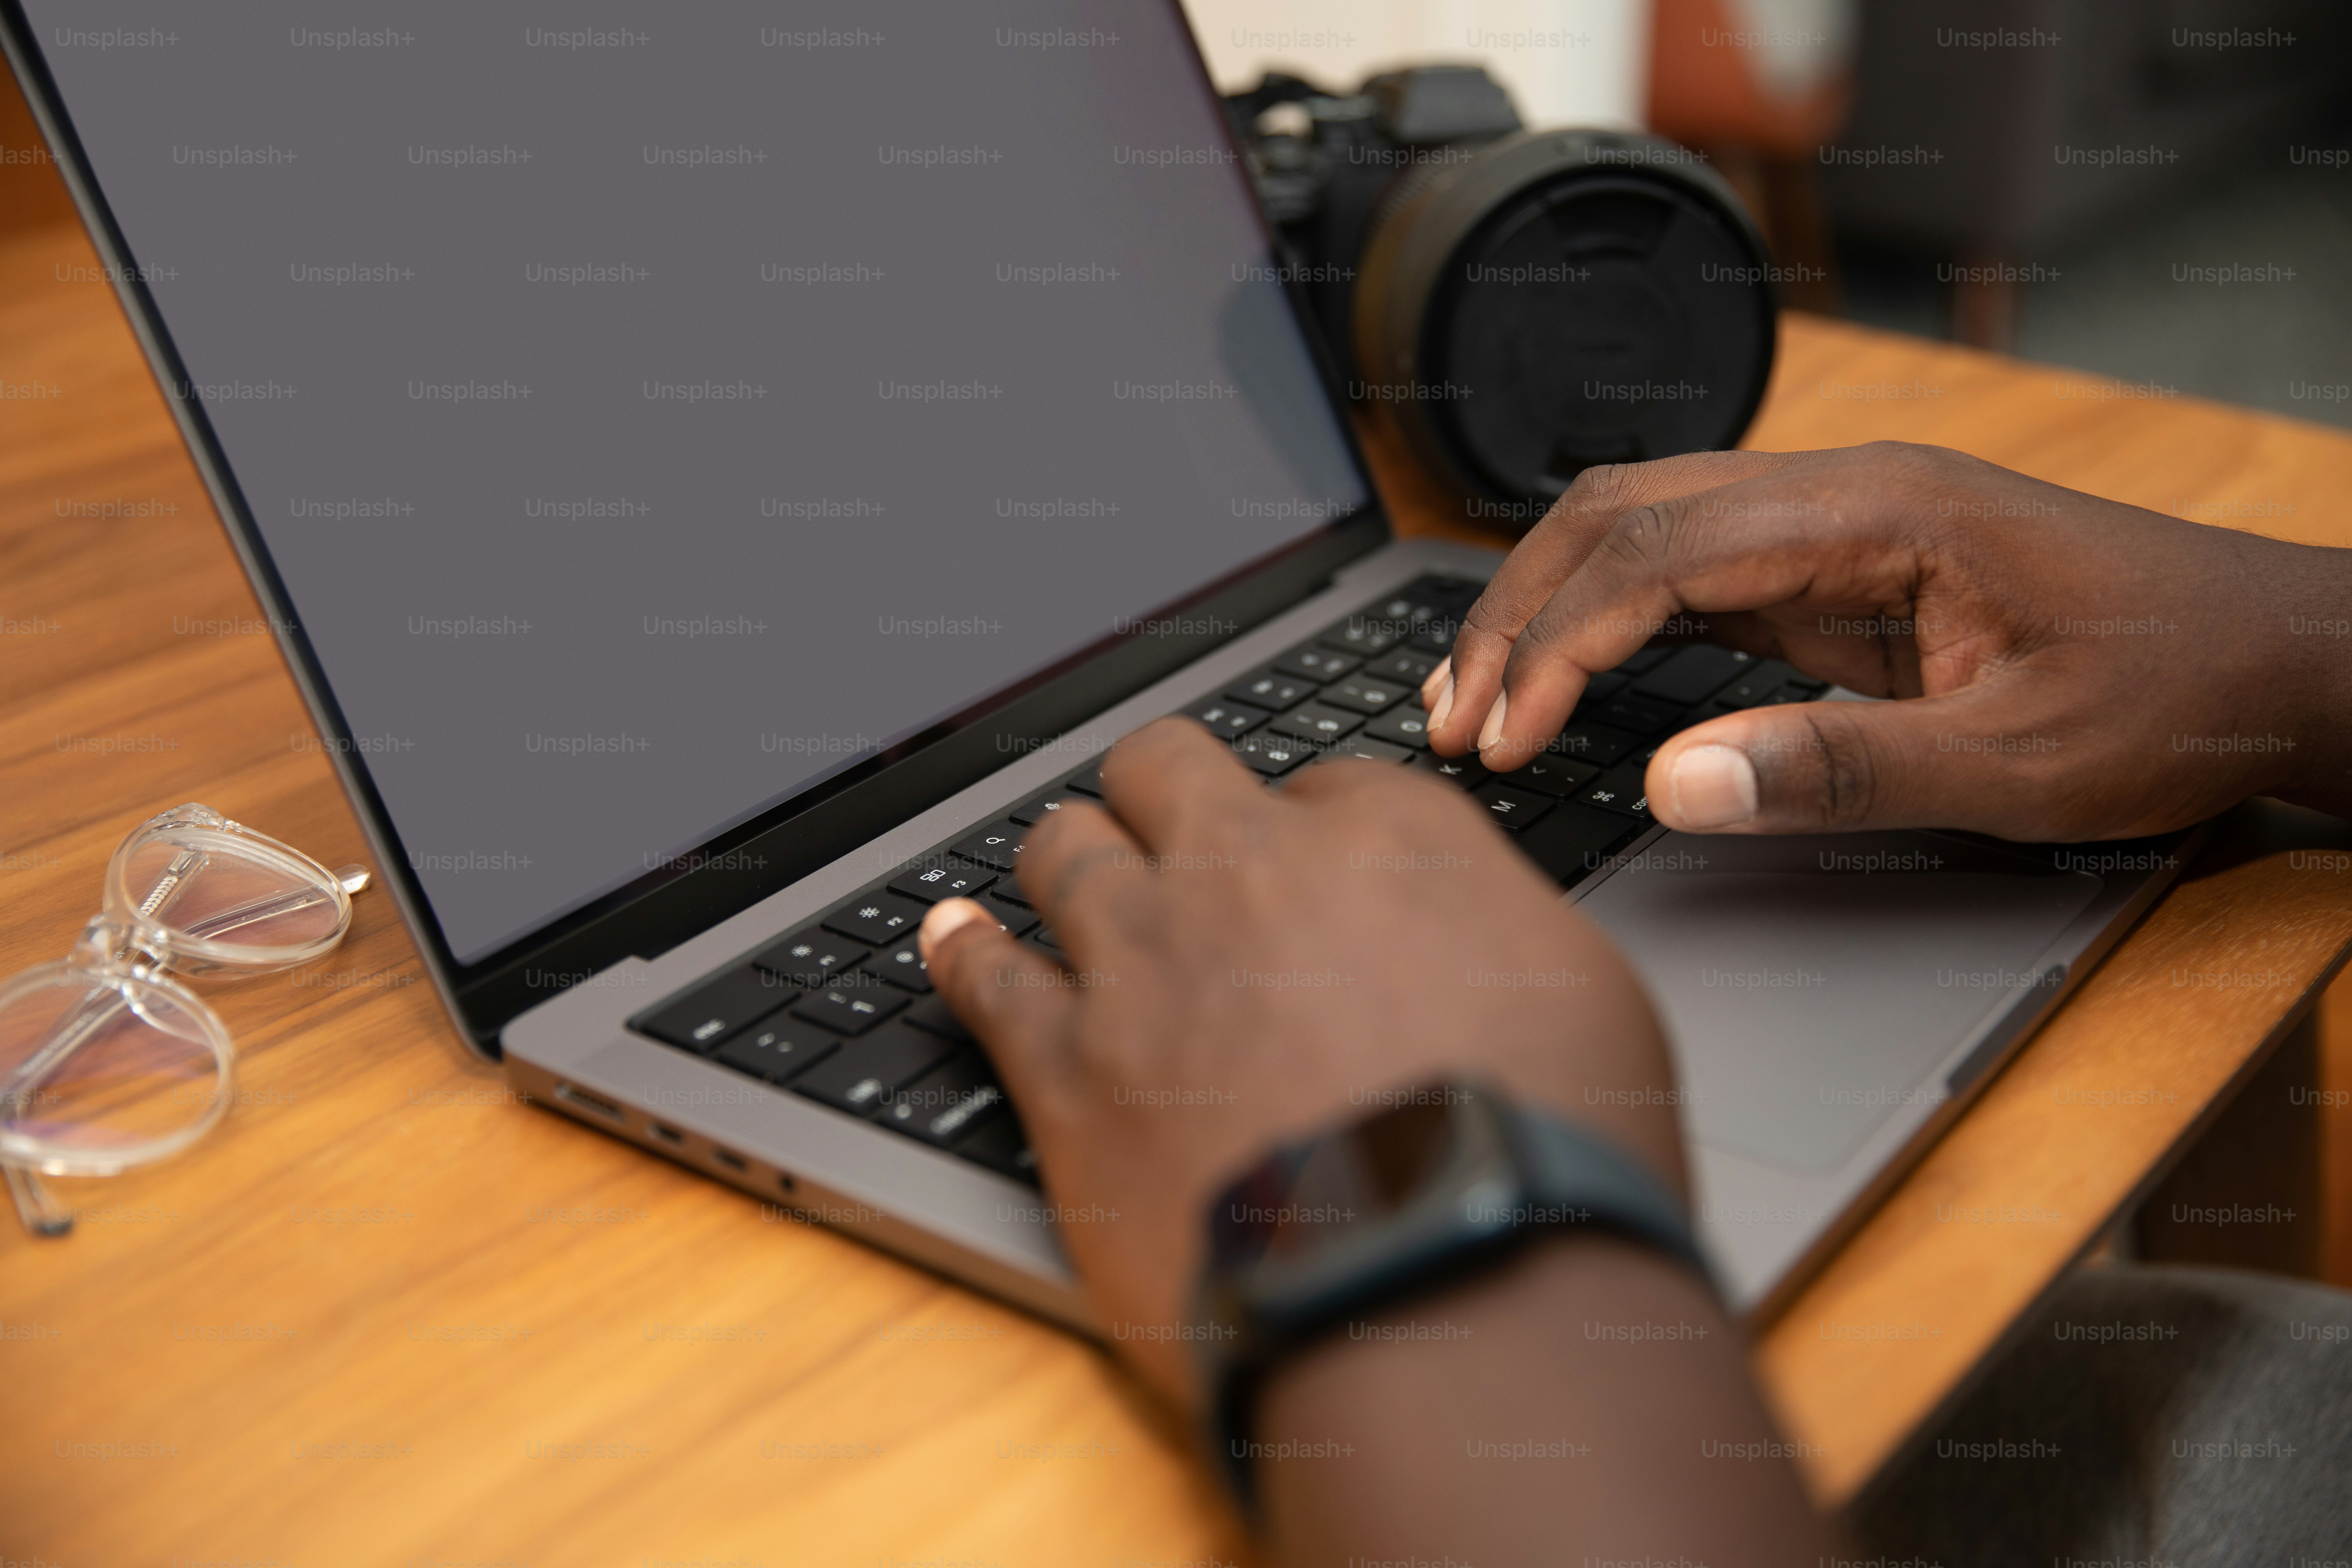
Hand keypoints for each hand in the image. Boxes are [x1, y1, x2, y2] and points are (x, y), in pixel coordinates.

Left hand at [914, 719, 1677, 1405]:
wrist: (1446, 1290)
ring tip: (1066, 873)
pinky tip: (949, 935)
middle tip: (1167, 834)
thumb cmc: (1545, 1155)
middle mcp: (1249, 873)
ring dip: (1072, 858)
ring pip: (1063, 849)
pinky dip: (962, 948)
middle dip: (1164, 794)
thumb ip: (1497, 928)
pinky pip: (985, 977)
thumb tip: (1461, 932)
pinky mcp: (1068, 1072)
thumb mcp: (1587, 997)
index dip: (1305, 824)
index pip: (1318, 780)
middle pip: (1164, 769)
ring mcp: (1144, 965)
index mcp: (1387, 838)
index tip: (1303, 868)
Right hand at [1422, 442, 2351, 839]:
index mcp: (1875, 510)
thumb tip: (1674, 784)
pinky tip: (1568, 681)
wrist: (2270, 660)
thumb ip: (1840, 768)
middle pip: (1623, 513)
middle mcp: (1841, 494)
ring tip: (1476, 696)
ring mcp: (1836, 527)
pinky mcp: (1839, 572)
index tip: (1501, 733)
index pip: (1659, 553)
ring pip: (1643, 530)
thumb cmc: (2168, 694)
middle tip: (1452, 717)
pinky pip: (1693, 576)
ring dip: (1550, 607)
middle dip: (1521, 611)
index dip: (1560, 645)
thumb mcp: (2016, 760)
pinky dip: (1612, 625)